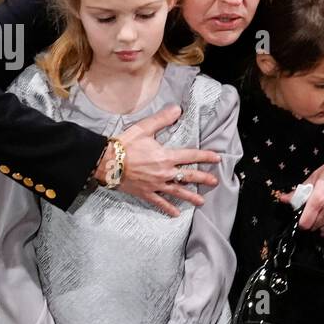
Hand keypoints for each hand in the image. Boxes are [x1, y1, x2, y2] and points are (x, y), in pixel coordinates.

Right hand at [95, 105, 220, 217]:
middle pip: (188, 176)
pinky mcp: (146, 192)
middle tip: (215, 182)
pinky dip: (168, 208)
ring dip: (190, 197)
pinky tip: (176, 214)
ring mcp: (156, 184)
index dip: (205, 156)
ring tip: (201, 202)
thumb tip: (177, 109)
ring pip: (177, 192)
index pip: (191, 156)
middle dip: (203, 179)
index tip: (217, 158)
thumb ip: (162, 119)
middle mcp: (164, 172)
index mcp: (166, 157)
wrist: (106, 162)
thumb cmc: (125, 144)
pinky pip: (159, 202)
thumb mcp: (144, 128)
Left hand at [277, 152, 323, 237]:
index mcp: (319, 197)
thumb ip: (300, 191)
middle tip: (311, 216)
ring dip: (321, 225)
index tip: (302, 220)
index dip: (301, 223)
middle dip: (310, 223)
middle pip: (314, 226)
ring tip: (320, 218)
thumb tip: (285, 199)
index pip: (305, 222)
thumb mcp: (315, 176)